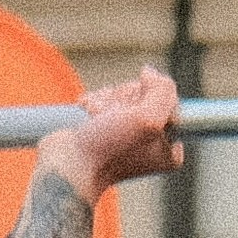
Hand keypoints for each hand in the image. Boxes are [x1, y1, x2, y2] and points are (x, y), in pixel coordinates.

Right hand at [36, 67, 185, 208]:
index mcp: (169, 149)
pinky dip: (93, 102)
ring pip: (123, 94)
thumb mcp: (148, 119)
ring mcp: (125, 133)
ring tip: (98, 120)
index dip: (150, 101)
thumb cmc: (108, 149)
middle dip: (125, 100)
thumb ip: (163, 90)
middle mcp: (150, 142)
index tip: (135, 119)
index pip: (170, 101)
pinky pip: (103, 98)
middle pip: (145, 95)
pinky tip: (88, 116)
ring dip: (106, 101)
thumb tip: (148, 72)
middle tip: (113, 119)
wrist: (67, 165)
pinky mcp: (103, 125)